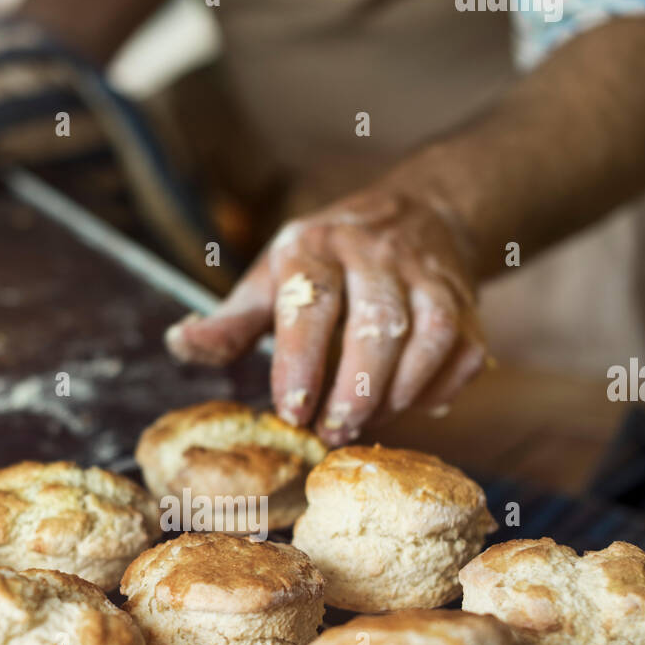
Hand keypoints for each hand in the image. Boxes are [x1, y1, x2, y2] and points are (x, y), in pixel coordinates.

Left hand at [164, 189, 487, 444]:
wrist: (418, 213)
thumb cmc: (327, 263)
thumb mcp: (271, 279)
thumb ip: (230, 321)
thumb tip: (179, 344)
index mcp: (316, 248)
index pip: (313, 302)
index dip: (302, 359)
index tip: (293, 409)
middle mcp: (376, 254)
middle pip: (377, 324)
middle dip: (355, 388)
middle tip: (332, 431)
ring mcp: (427, 275)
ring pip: (429, 336)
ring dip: (398, 391)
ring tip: (367, 423)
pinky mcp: (465, 300)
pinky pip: (464, 349)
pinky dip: (440, 386)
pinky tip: (413, 404)